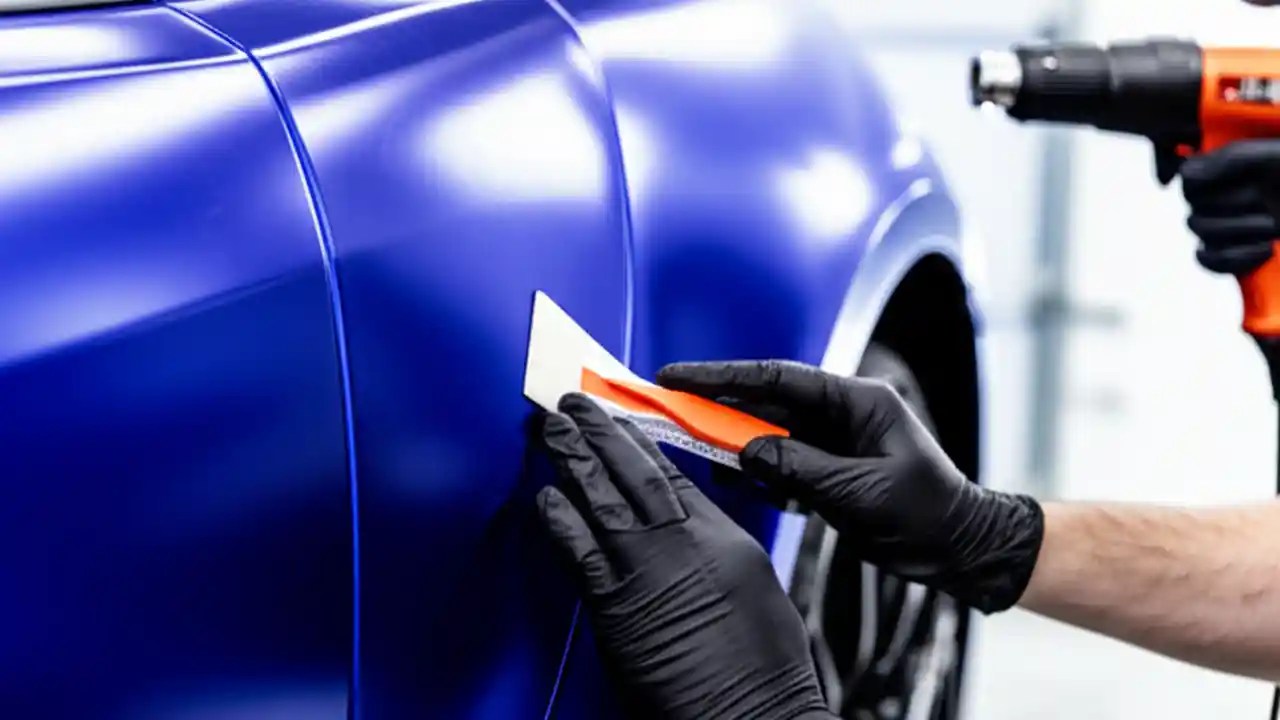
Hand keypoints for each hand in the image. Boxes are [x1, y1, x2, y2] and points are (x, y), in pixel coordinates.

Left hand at [536, 393, 834, 719]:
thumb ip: (719, 551)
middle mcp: (684, 543)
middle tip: (575, 406)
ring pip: (602, 499)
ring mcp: (647, 570)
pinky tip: (546, 497)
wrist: (748, 716)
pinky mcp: (614, 605)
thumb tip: (692, 531)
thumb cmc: (764, 672)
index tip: (621, 421)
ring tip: (553, 429)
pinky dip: (560, 519)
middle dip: (601, 434)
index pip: (673, 477)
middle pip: (633, 475)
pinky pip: (578, 550)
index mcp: (723, 538)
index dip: (640, 444)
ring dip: (573, 460)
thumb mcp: (758, 591)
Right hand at [658, 361, 1043, 613]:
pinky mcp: (828, 471)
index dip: (724, 376)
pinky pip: (781, 465)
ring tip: (696, 449)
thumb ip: (801, 469)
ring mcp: (834, 442)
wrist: (960, 550)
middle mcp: (842, 414)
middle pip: (766, 404)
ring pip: (769, 436)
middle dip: (719, 407)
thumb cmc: (927, 514)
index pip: (778, 379)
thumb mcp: (861, 492)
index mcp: (858, 401)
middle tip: (669, 406)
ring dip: (735, 446)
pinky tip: (734, 481)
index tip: (679, 375)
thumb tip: (748, 453)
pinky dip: (757, 474)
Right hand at [1177, 140, 1279, 274]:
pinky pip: (1209, 260)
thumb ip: (1231, 160)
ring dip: (1239, 231)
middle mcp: (1222, 196)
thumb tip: (1188, 173)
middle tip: (1266, 203)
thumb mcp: (1276, 157)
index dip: (1205, 184)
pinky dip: (1234, 258)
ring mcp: (1226, 227)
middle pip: (1194, 207)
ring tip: (1273, 226)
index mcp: (1228, 168)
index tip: (1240, 181)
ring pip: (1202, 234)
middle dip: (1231, 208)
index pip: (1188, 179)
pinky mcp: (1235, 254)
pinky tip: (1265, 250)